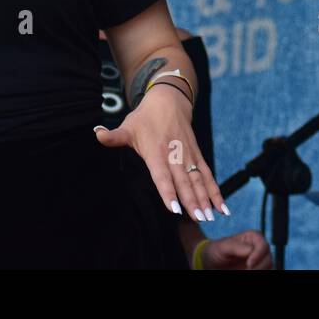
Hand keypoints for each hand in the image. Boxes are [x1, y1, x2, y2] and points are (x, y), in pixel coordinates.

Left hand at [94, 86, 226, 222]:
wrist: (170, 99)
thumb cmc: (146, 117)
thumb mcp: (129, 125)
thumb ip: (114, 136)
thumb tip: (97, 133)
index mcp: (156, 151)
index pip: (162, 175)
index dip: (169, 192)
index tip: (175, 209)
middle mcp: (174, 155)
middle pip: (184, 181)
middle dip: (192, 200)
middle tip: (199, 218)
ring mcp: (188, 155)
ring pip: (198, 179)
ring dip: (205, 198)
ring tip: (211, 216)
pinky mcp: (197, 154)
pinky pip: (207, 174)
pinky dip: (215, 190)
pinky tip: (222, 207)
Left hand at [201, 230, 272, 270]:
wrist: (213, 263)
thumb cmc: (217, 251)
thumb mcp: (223, 246)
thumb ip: (237, 246)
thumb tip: (251, 250)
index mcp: (254, 237)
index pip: (263, 246)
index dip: (258, 256)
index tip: (248, 264)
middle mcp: (260, 248)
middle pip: (268, 259)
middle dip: (258, 267)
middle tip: (246, 271)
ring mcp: (260, 260)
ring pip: (269, 268)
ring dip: (259, 272)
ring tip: (245, 273)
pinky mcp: (258, 269)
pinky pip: (266, 272)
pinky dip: (260, 274)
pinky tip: (249, 275)